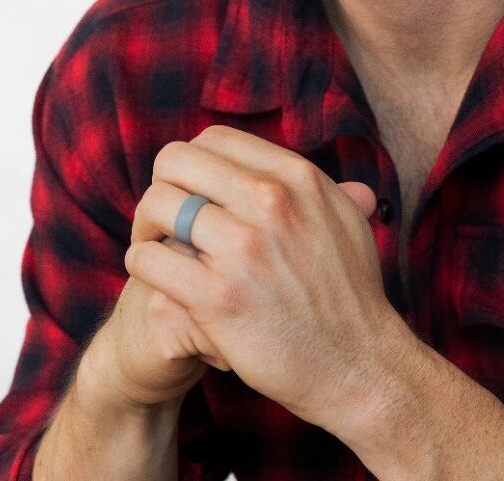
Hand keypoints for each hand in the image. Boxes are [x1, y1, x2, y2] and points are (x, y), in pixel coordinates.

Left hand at [118, 125, 407, 435]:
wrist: (359, 365)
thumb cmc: (352, 295)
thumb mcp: (347, 221)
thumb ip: (317, 187)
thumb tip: (293, 174)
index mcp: (298, 176)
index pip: (214, 138)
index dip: (192, 162)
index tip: (191, 191)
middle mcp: (271, 202)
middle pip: (176, 162)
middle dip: (162, 186)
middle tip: (164, 219)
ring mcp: (244, 248)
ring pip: (156, 205)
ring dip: (148, 227)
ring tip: (158, 250)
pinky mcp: (219, 297)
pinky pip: (148, 260)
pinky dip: (144, 266)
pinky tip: (161, 280)